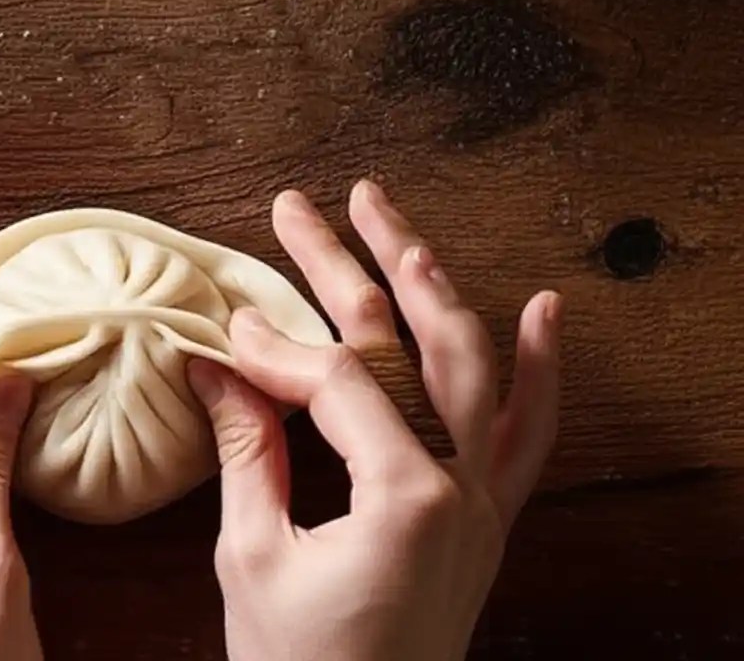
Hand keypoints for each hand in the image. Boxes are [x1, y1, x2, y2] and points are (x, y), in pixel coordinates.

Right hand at [188, 182, 562, 660]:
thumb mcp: (254, 555)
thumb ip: (246, 449)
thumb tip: (216, 365)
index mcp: (405, 497)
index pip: (339, 381)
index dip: (274, 344)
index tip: (225, 323)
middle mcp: (462, 486)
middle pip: (408, 344)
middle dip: (349, 266)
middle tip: (302, 207)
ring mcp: (487, 500)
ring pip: (475, 364)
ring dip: (435, 285)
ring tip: (397, 224)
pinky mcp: (491, 517)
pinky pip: (531, 433)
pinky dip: (543, 369)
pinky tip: (545, 309)